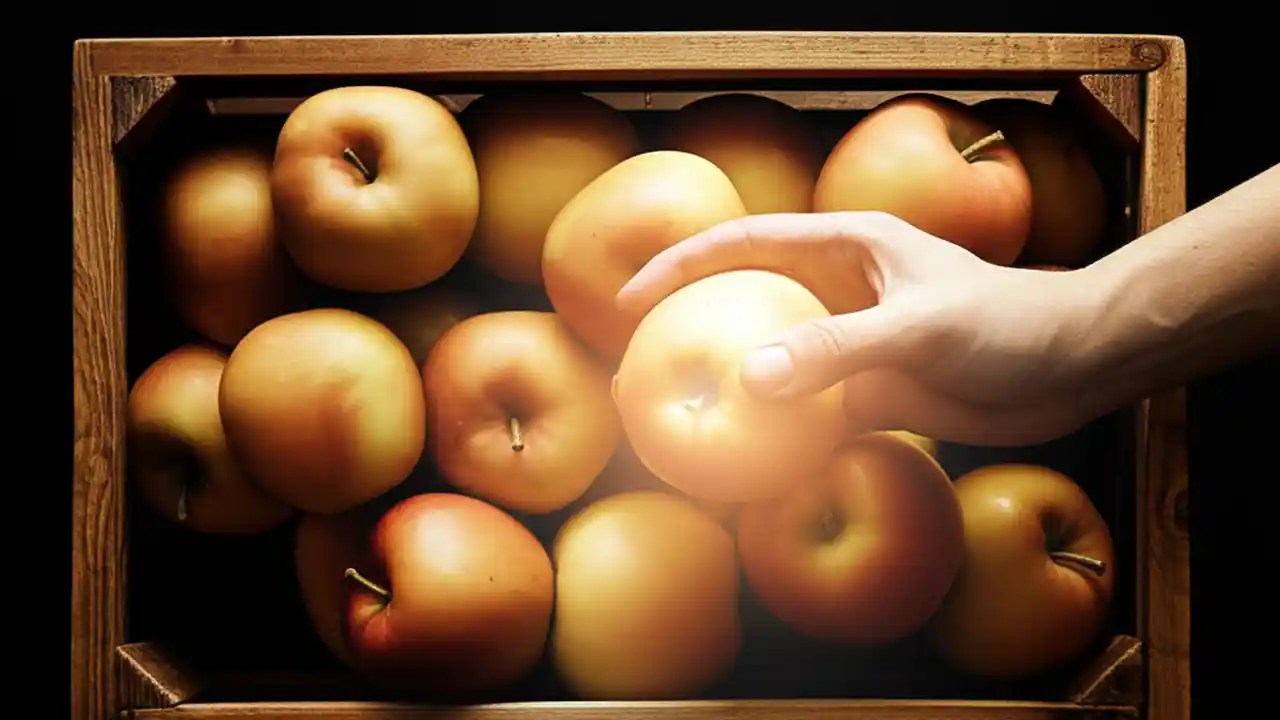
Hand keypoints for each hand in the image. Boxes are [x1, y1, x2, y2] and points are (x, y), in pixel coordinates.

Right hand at [615, 211, 1105, 446]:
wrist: (1071, 368)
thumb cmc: (1005, 323)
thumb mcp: (919, 326)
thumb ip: (836, 347)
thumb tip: (748, 378)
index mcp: (845, 246)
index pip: (744, 243)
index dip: (681, 266)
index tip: (631, 302)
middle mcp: (838, 291)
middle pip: (745, 301)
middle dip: (691, 327)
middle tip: (641, 366)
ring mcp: (850, 345)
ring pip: (772, 363)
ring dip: (732, 388)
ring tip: (679, 419)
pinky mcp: (869, 393)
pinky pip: (807, 413)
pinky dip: (776, 433)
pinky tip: (746, 460)